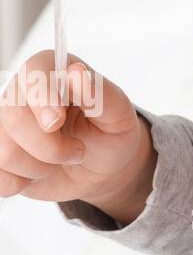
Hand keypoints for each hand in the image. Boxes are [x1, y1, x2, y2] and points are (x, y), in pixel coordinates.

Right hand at [0, 50, 154, 220]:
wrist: (103, 166)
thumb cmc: (111, 134)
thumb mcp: (119, 115)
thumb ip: (100, 94)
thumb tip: (76, 73)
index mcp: (54, 72)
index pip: (34, 72)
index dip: (42, 97)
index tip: (56, 122)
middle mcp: (22, 94)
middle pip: (13, 116)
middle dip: (49, 145)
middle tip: (79, 151)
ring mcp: (6, 125)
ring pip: (3, 150)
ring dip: (40, 166)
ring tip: (63, 159)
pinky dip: (22, 182)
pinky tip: (41, 174)